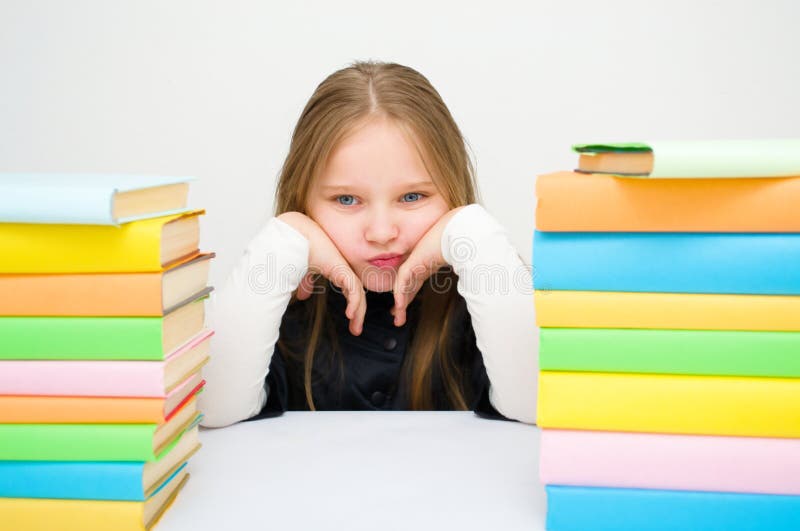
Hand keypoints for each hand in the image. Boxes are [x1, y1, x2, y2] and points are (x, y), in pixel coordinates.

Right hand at [277, 212, 366, 335]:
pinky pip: (354, 289)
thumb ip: (307, 283)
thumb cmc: (299, 249)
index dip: (353, 305)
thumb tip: (302, 296)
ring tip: (355, 328)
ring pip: (358, 294)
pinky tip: (350, 314)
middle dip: (358, 313)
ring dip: (358, 312)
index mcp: (337, 270)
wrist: (297, 236)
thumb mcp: (303, 273)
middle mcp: (343, 270)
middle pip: (357, 294)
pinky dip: (354, 302)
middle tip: (356, 330)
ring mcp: (344, 269)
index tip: (350, 321)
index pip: (351, 290)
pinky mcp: (342, 269)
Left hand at [391, 206, 465, 326]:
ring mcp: (414, 263)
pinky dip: (400, 294)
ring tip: (398, 318)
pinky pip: (402, 282)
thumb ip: (460, 275)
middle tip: (397, 317)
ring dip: (400, 304)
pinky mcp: (412, 263)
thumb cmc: (462, 242)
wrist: (459, 230)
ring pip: (401, 287)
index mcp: (426, 265)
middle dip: (401, 304)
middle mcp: (418, 265)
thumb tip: (474, 287)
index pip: (414, 283)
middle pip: (406, 288)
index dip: (409, 296)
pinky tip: (400, 306)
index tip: (404, 308)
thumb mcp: (459, 264)